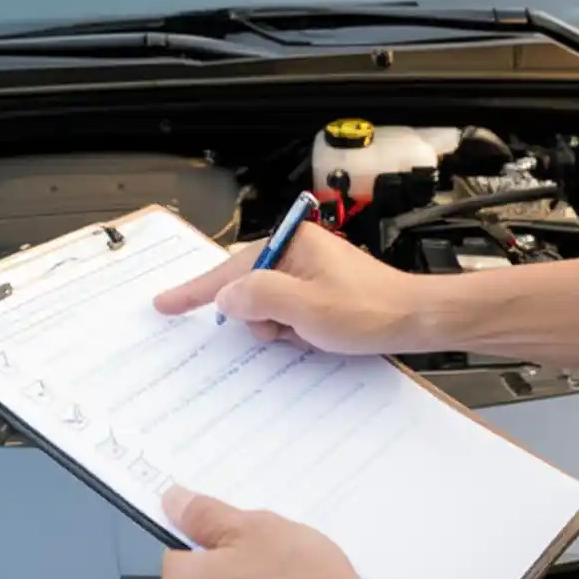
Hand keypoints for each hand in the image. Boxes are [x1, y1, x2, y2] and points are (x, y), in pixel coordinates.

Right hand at [153, 222, 423, 354]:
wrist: (416, 319)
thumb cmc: (369, 310)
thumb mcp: (306, 307)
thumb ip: (258, 297)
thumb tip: (226, 298)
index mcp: (289, 244)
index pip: (228, 270)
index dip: (194, 292)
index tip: (163, 304)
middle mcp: (294, 251)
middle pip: (245, 289)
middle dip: (258, 317)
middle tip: (286, 329)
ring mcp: (305, 271)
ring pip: (264, 306)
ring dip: (278, 327)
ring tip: (310, 332)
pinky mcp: (316, 289)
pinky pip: (284, 312)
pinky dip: (292, 328)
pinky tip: (314, 334)